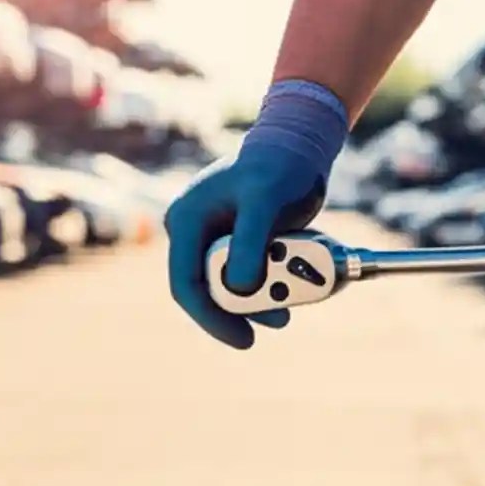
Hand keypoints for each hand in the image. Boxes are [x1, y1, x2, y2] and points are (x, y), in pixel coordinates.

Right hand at [164, 80, 347, 347]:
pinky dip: (269, 285)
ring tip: (297, 298)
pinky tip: (295, 287)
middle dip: (244, 309)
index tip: (242, 339)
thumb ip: (249, 242)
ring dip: (262, 299)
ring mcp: (215, 238)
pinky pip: (247, 276)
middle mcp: (194, 232)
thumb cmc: (279, 165)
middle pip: (209, 291)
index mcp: (187, 220)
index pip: (186, 284)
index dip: (211, 318)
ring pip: (230, 287)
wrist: (299, 146)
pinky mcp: (237, 243)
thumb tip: (238, 287)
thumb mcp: (265, 201)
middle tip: (282, 317)